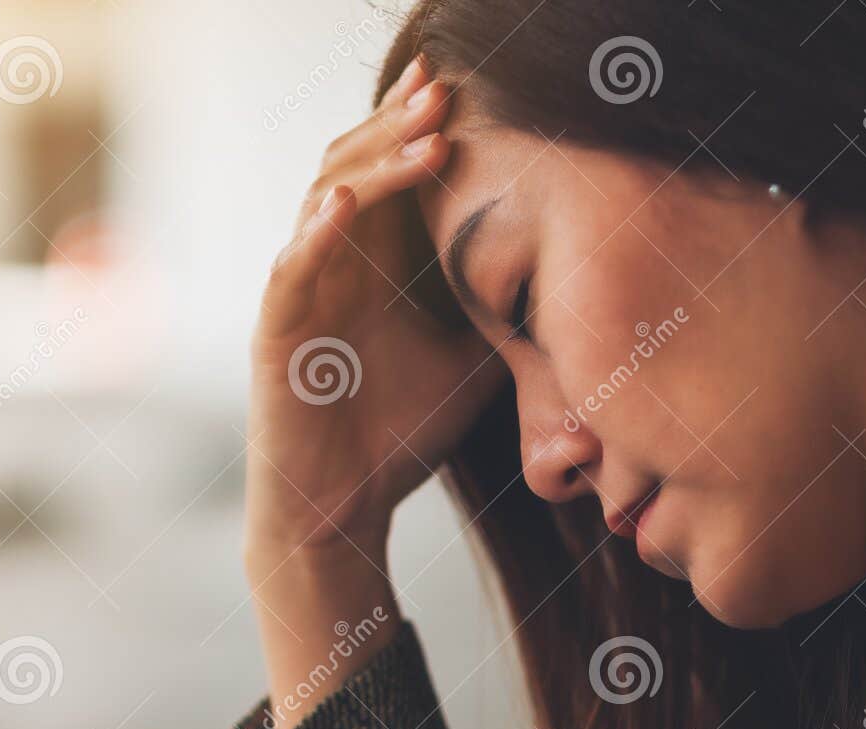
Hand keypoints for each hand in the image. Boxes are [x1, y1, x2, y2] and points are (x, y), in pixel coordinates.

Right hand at [244, 61, 506, 728]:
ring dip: (374, 165)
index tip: (464, 83)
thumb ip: (505, 312)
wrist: (343, 509)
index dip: (418, 123)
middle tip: (447, 89)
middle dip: (401, 125)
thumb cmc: (400, 434)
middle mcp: (333, 263)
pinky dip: (313, 235)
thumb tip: (590, 281)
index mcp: (374, 260)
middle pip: (355, 164)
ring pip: (324, 201)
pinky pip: (289, 272)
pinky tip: (345, 205)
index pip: (390, 170)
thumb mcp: (473, 360)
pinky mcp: (275, 334)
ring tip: (426, 136)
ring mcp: (301, 294)